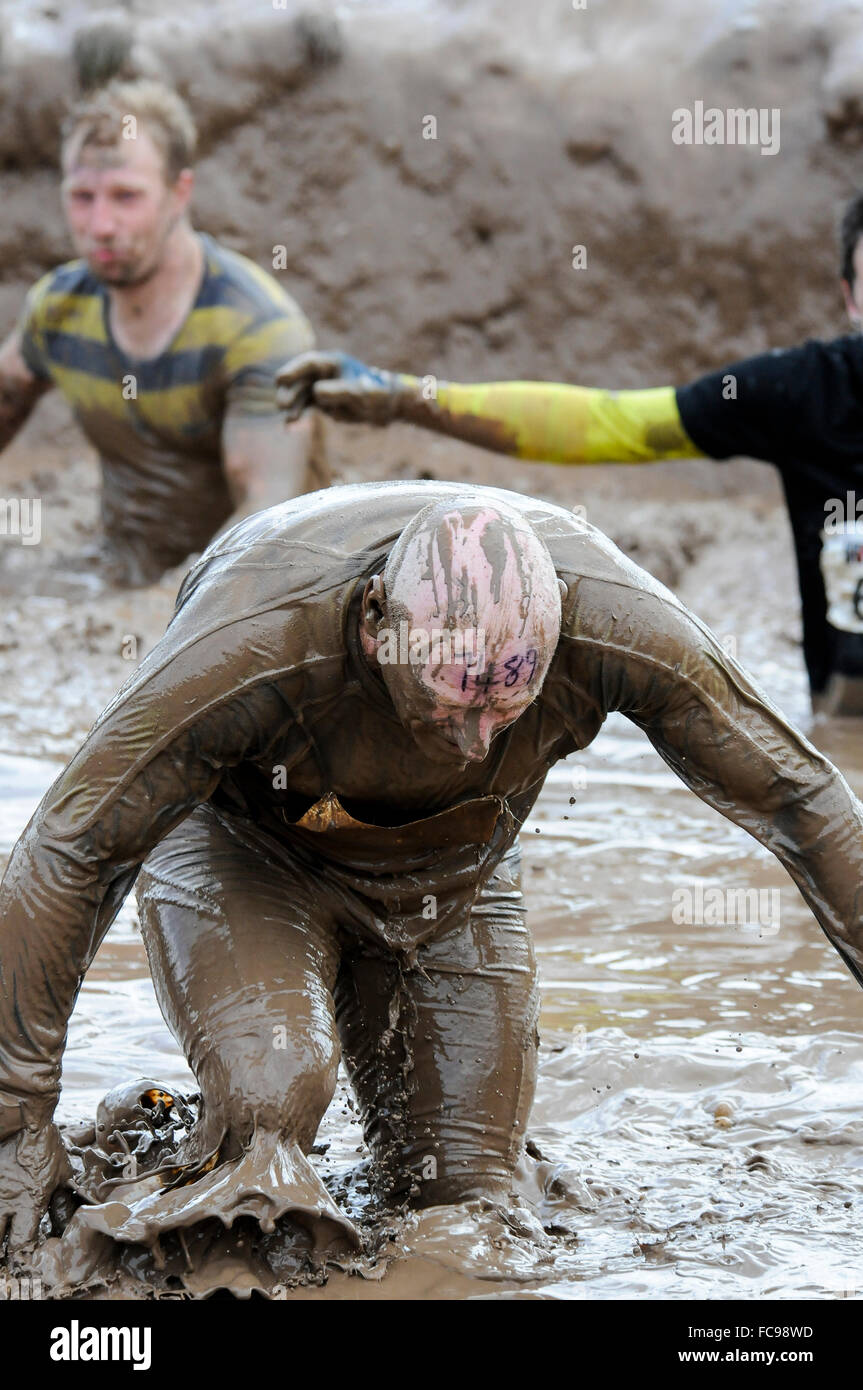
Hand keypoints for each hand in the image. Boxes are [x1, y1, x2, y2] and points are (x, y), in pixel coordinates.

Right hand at [0, 1122, 71, 1250]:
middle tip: (4, 1256)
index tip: (24, 1257)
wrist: (29, 1126)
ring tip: (1, 1239)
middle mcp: (8, 1202)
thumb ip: (61, 1202)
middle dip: (0, 1253)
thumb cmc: (48, 1151)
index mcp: (30, 1203)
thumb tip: (64, 1222)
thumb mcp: (62, 1176)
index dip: (22, 1254)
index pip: (21, 1242)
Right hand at [276, 350, 402, 425]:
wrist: (384, 407)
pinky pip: (305, 405)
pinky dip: (298, 413)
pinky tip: (288, 425)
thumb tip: (316, 392)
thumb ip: (338, 391)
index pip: (309, 363)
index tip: (280, 379)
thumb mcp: (358, 393)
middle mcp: (323, 372)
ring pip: (300, 393)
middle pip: (300, 379)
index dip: (293, 370)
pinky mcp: (321, 401)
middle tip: (282, 405)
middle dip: (290, 391)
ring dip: (293, 405)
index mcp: (332, 362)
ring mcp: (320, 386)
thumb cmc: (374, 394)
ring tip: (289, 419)